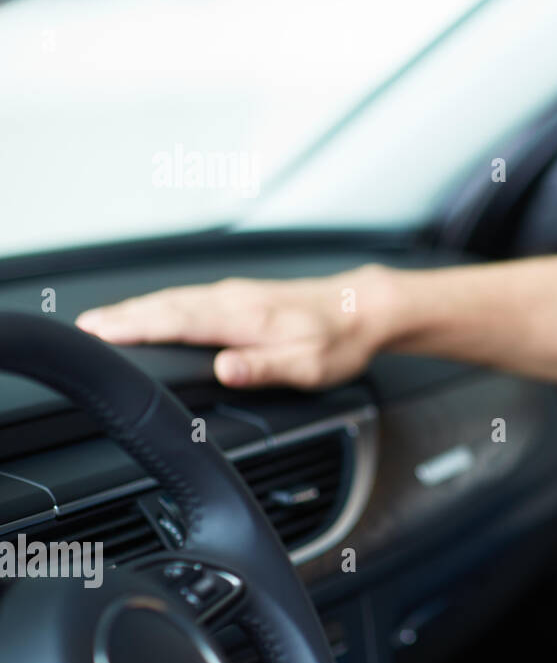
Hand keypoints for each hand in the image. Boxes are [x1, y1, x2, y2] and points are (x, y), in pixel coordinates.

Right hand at [75, 264, 394, 389]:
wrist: (365, 308)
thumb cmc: (340, 340)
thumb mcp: (309, 366)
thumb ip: (264, 368)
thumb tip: (224, 369)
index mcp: (248, 318)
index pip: (180, 321)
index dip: (138, 327)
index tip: (102, 333)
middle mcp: (237, 299)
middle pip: (169, 305)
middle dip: (125, 316)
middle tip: (85, 328)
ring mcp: (238, 293)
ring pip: (178, 298)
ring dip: (139, 307)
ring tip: (104, 319)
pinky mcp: (242, 295)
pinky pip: (191, 297)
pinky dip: (163, 303)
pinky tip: (152, 310)